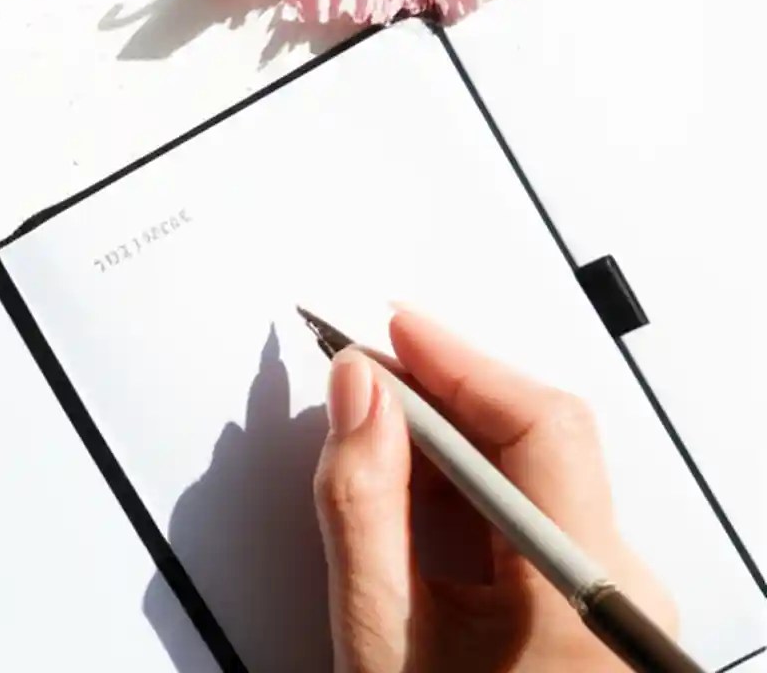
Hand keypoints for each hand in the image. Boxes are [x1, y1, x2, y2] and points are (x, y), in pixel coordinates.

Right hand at [314, 309, 675, 671]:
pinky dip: (458, 487)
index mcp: (581, 591)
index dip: (461, 361)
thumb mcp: (383, 643)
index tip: (391, 330)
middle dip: (445, 390)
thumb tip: (358, 400)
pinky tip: (404, 481)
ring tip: (371, 416)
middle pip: (539, 442)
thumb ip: (364, 511)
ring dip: (447, 436)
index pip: (538, 428)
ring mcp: (600, 597)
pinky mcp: (576, 607)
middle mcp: (612, 585)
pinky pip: (523, 516)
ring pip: (529, 478)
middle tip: (365, 365)